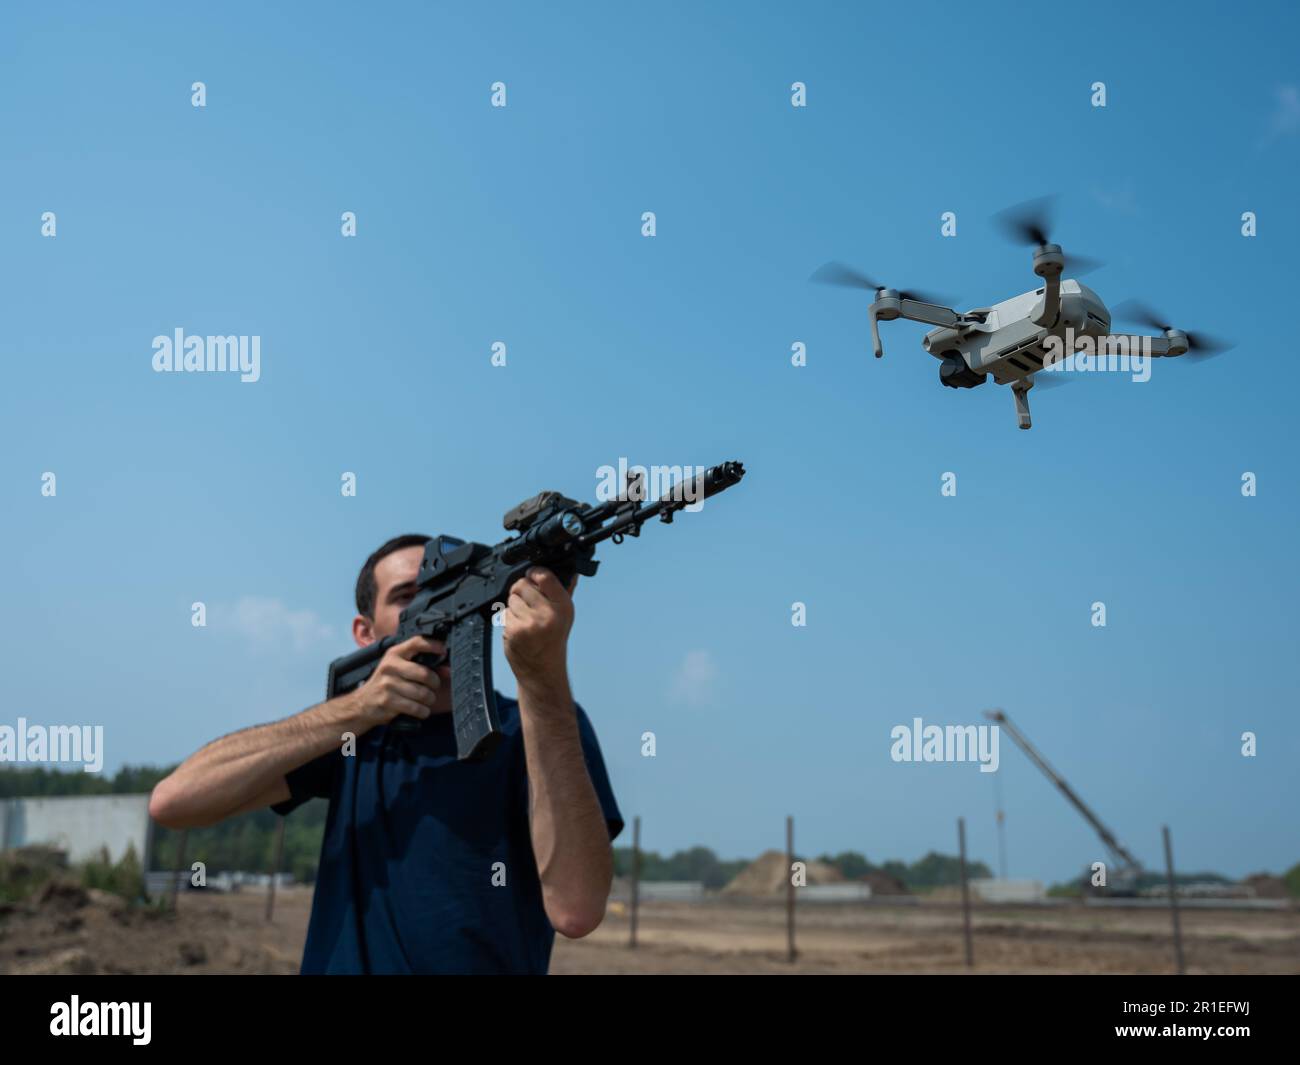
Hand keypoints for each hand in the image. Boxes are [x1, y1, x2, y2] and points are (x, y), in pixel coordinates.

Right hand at [345, 635, 445, 724]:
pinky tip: (421, 710)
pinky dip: (423, 711)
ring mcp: (388, 684)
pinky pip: (416, 708)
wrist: (362, 703)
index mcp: (394, 654)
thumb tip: (448, 670)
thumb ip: (422, 666)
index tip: (443, 650)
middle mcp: (390, 666)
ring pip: (423, 693)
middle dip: (435, 683)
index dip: (433, 645)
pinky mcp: (388, 701)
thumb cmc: (386, 684)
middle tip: (433, 687)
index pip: (416, 642)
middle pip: (425, 674)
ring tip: (427, 700)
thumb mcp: (400, 669)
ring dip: (430, 700)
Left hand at [502, 569, 575, 689]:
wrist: (542, 670)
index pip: (544, 576)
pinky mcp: (514, 631)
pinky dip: (508, 620)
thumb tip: (570, 570)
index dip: (534, 573)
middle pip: (522, 584)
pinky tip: (519, 630)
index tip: (533, 576)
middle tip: (527, 603)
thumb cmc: (553, 640)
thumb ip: (565, 591)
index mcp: (563, 606)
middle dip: (521, 591)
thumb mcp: (565, 615)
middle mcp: (548, 613)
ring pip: (511, 599)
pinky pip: (504, 613)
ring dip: (514, 607)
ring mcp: (530, 623)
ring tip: (525, 620)